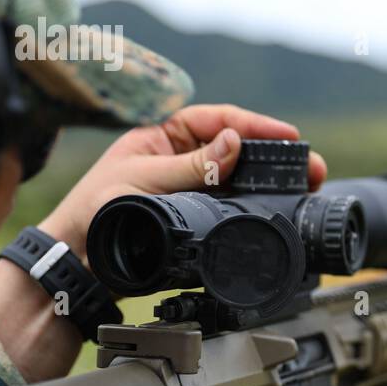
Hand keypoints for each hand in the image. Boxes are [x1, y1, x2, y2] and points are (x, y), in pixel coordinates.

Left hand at [39, 104, 326, 263]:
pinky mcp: (194, 219)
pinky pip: (232, 207)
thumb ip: (191, 165)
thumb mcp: (144, 180)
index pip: (215, 120)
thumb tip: (234, 142)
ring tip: (304, 187)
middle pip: (236, 149)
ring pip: (239, 178)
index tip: (286, 135)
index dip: (254, 125)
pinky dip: (256, 205)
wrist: (77, 264)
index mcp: (162, 137)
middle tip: (309, 165)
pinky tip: (276, 208)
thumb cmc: (93, 214)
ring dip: (271, 181)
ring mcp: (189, 190)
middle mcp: (180, 160)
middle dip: (275, 154)